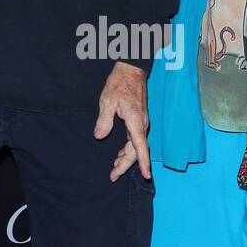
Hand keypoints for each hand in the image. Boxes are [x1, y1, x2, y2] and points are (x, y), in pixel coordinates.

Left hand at [94, 62, 150, 181]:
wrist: (131, 70)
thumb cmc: (120, 83)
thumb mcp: (107, 100)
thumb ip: (104, 120)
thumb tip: (99, 136)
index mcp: (135, 121)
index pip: (140, 146)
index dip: (143, 162)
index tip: (146, 175)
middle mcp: (142, 124)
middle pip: (136, 151)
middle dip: (126, 165)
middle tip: (113, 176)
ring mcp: (141, 123)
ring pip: (136, 146)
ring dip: (126, 158)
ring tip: (115, 168)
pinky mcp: (138, 120)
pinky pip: (135, 139)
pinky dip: (128, 149)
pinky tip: (120, 154)